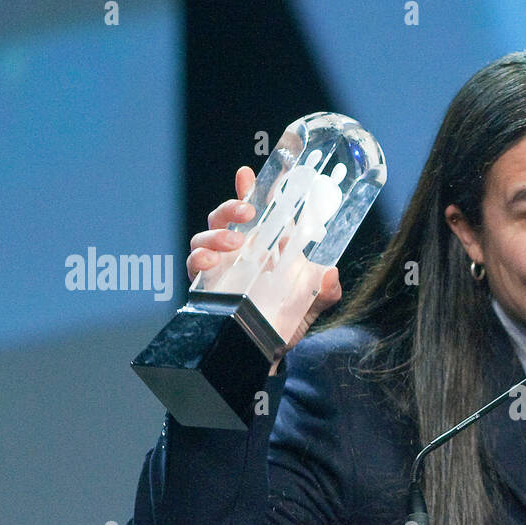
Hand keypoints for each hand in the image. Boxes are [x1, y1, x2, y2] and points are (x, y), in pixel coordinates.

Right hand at [186, 166, 341, 373]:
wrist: (269, 352)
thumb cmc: (290, 319)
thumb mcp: (314, 302)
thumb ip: (326, 289)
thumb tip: (332, 274)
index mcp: (269, 244)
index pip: (262, 208)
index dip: (254, 188)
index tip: (250, 172)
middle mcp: (243, 250)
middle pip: (227, 215)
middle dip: (232, 205)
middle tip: (246, 210)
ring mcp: (223, 266)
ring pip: (206, 234)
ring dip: (216, 232)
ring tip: (233, 242)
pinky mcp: (207, 285)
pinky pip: (194, 265)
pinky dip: (198, 259)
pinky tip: (209, 262)